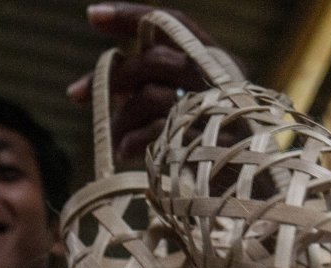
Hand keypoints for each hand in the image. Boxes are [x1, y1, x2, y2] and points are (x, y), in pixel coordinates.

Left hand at [67, 3, 239, 161]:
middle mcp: (219, 76)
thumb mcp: (185, 108)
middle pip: (152, 59)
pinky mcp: (209, 139)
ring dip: (121, 119)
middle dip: (108, 77)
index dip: (132, 15)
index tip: (93, 15)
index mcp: (215, 61)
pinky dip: (134, 140)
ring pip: (150, 95)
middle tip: (75, 94)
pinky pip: (158, 130)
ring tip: (114, 141)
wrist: (254, 188)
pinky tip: (123, 152)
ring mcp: (216, 107)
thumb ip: (152, 88)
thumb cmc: (215, 148)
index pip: (172, 23)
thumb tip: (102, 82)